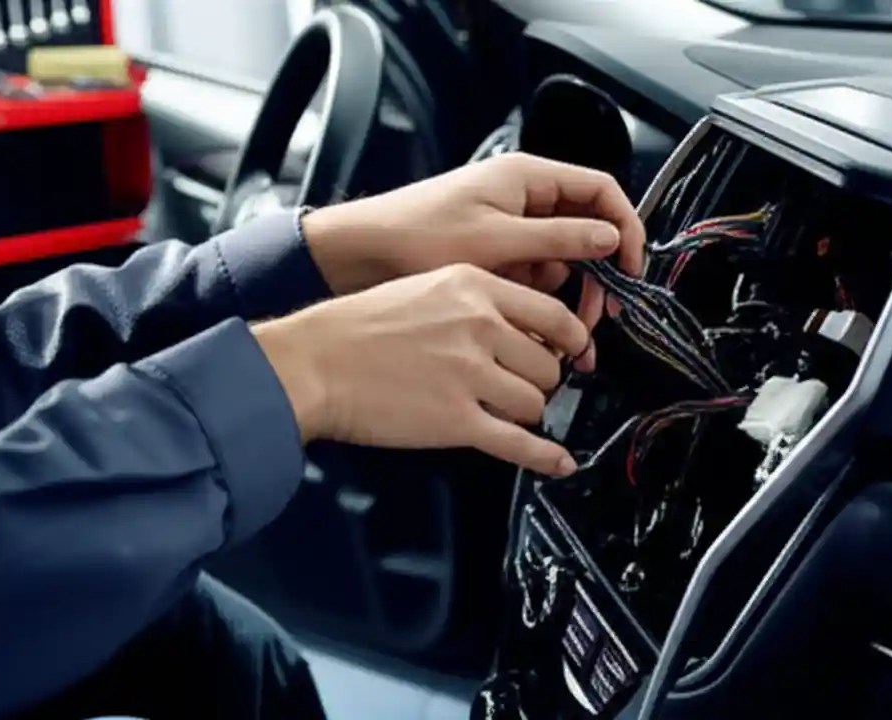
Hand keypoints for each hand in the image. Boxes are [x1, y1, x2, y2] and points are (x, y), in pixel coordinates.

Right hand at [252, 264, 587, 475]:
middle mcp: (479, 326)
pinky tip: (559, 461)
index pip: (553, 314)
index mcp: (474, 287)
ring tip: (503, 411)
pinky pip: (518, 442)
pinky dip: (545, 457)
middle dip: (541, 381)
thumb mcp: (427, 288)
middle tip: (525, 387)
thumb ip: (479, 303)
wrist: (312, 362)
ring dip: (526, 414)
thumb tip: (525, 331)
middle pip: (548, 364)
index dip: (574, 340)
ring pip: (536, 402)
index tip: (579, 352)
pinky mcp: (456, 419)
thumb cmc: (357, 328)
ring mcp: (469, 374)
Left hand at [300, 153, 645, 363]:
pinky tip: (537, 327)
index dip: (625, 227)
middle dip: (599, 274)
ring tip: (568, 335)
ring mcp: (509, 225)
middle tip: (601, 315)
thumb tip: (608, 239)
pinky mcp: (495, 253)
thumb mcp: (496, 240)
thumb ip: (558, 238)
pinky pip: (535, 274)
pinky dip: (541, 299)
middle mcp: (523, 197)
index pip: (600, 191)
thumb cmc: (415, 234)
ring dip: (571, 294)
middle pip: (586, 230)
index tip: (632, 267)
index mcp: (527, 178)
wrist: (359, 255)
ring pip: (563, 259)